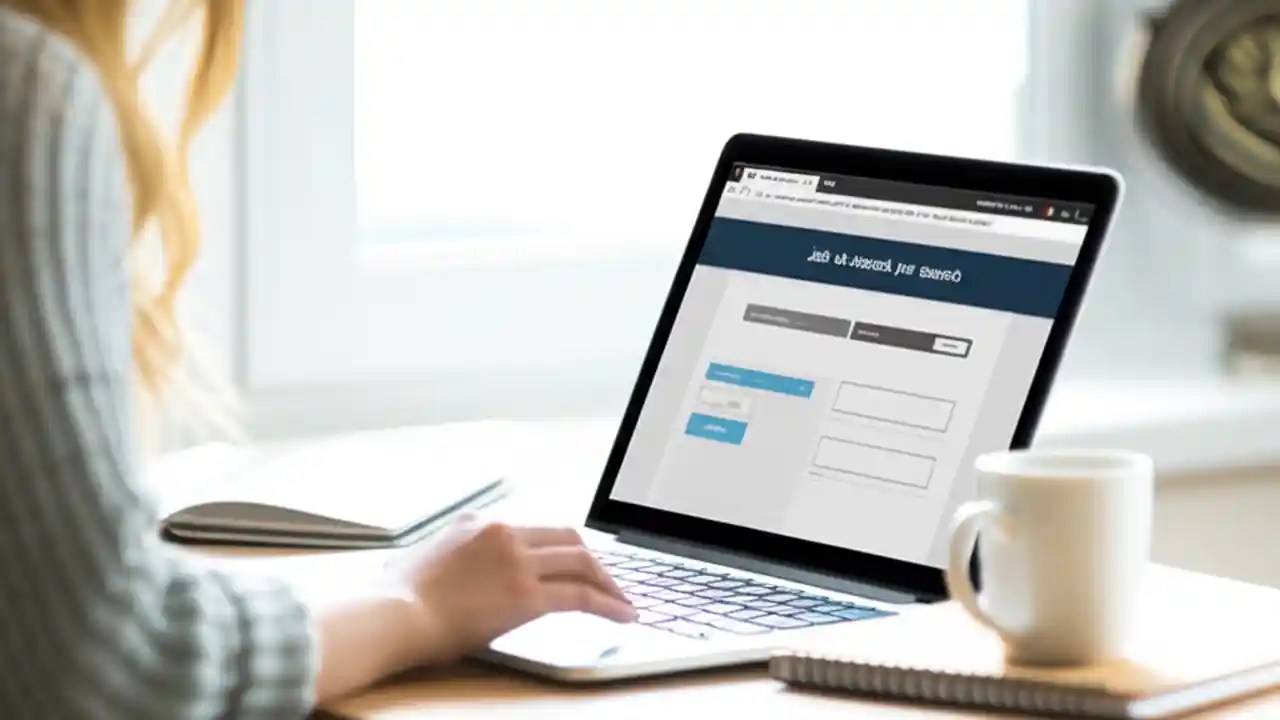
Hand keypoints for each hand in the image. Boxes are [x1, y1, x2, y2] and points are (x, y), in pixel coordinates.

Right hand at [387, 516, 636, 664]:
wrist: (390, 615)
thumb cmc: (395, 598)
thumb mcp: (427, 558)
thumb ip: (455, 557)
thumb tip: (459, 573)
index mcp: (480, 522)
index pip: (537, 530)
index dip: (565, 549)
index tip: (578, 565)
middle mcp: (503, 533)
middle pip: (568, 538)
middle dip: (595, 561)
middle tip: (609, 583)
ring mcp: (515, 561)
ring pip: (582, 562)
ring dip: (608, 583)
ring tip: (623, 603)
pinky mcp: (524, 593)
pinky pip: (580, 596)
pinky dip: (608, 605)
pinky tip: (621, 616)